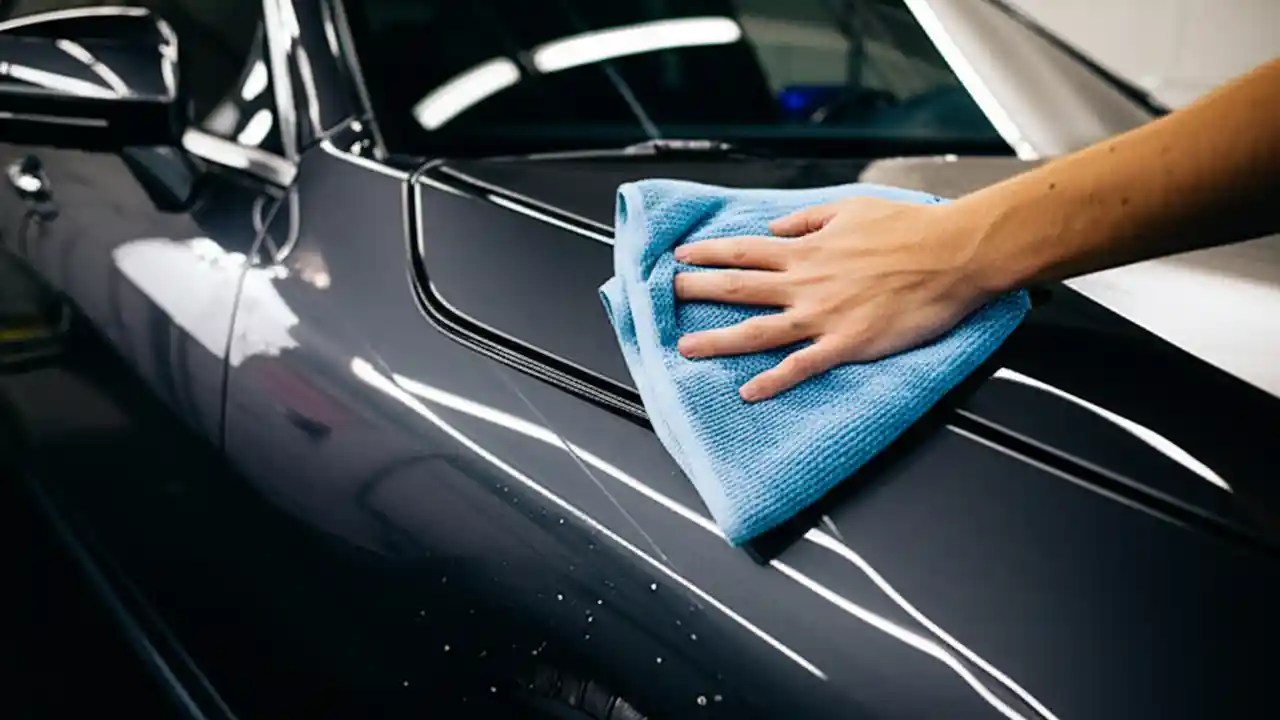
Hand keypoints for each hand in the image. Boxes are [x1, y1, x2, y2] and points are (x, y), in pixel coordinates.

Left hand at [674, 196, 992, 401]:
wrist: (952, 254)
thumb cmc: (909, 229)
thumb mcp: (851, 209)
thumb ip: (808, 219)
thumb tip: (777, 226)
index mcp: (807, 250)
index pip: (743, 251)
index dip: (708, 254)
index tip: (680, 258)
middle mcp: (805, 282)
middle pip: (737, 288)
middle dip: (696, 292)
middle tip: (665, 298)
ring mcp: (822, 316)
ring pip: (757, 331)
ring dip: (717, 340)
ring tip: (685, 347)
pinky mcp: (846, 344)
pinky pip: (801, 366)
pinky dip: (773, 380)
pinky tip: (748, 391)